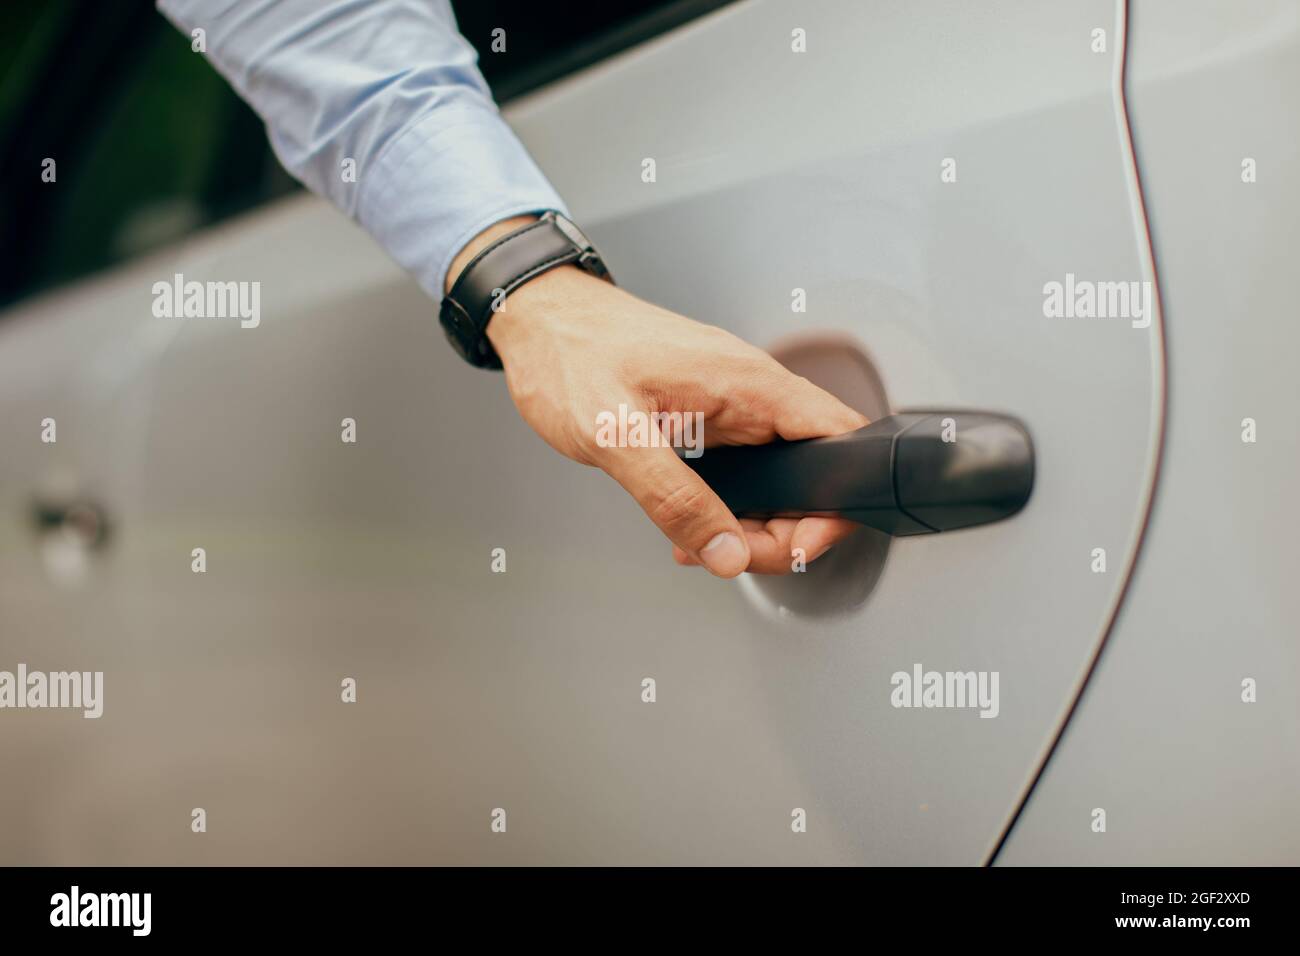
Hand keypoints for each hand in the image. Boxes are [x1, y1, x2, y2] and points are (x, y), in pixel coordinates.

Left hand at [449, 218, 868, 577]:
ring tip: (701, 545)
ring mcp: (732, 407)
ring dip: (752, 524)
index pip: (841, 439)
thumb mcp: (614, 434)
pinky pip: (744, 473)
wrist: (539, 320)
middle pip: (814, 474)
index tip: (797, 542)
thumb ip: (674, 499)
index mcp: (749, 383)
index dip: (837, 500)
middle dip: (786, 529)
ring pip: (779, 480)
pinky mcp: (710, 420)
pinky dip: (726, 509)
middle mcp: (751, 393)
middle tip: (731, 554)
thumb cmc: (570, 354)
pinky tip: (689, 527)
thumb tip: (727, 551)